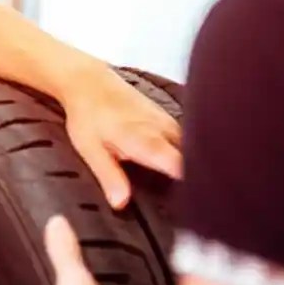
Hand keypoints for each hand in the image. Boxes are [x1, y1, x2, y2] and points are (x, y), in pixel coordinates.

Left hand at [61, 67, 181, 207]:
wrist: (89, 81)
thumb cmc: (88, 115)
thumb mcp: (91, 149)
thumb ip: (109, 176)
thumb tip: (121, 203)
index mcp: (146, 141)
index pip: (180, 166)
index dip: (189, 185)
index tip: (190, 202)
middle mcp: (162, 129)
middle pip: (192, 157)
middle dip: (195, 177)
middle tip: (191, 198)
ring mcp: (166, 120)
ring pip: (191, 146)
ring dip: (192, 163)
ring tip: (189, 184)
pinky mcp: (165, 115)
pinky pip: (185, 136)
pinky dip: (186, 150)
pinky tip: (181, 162)